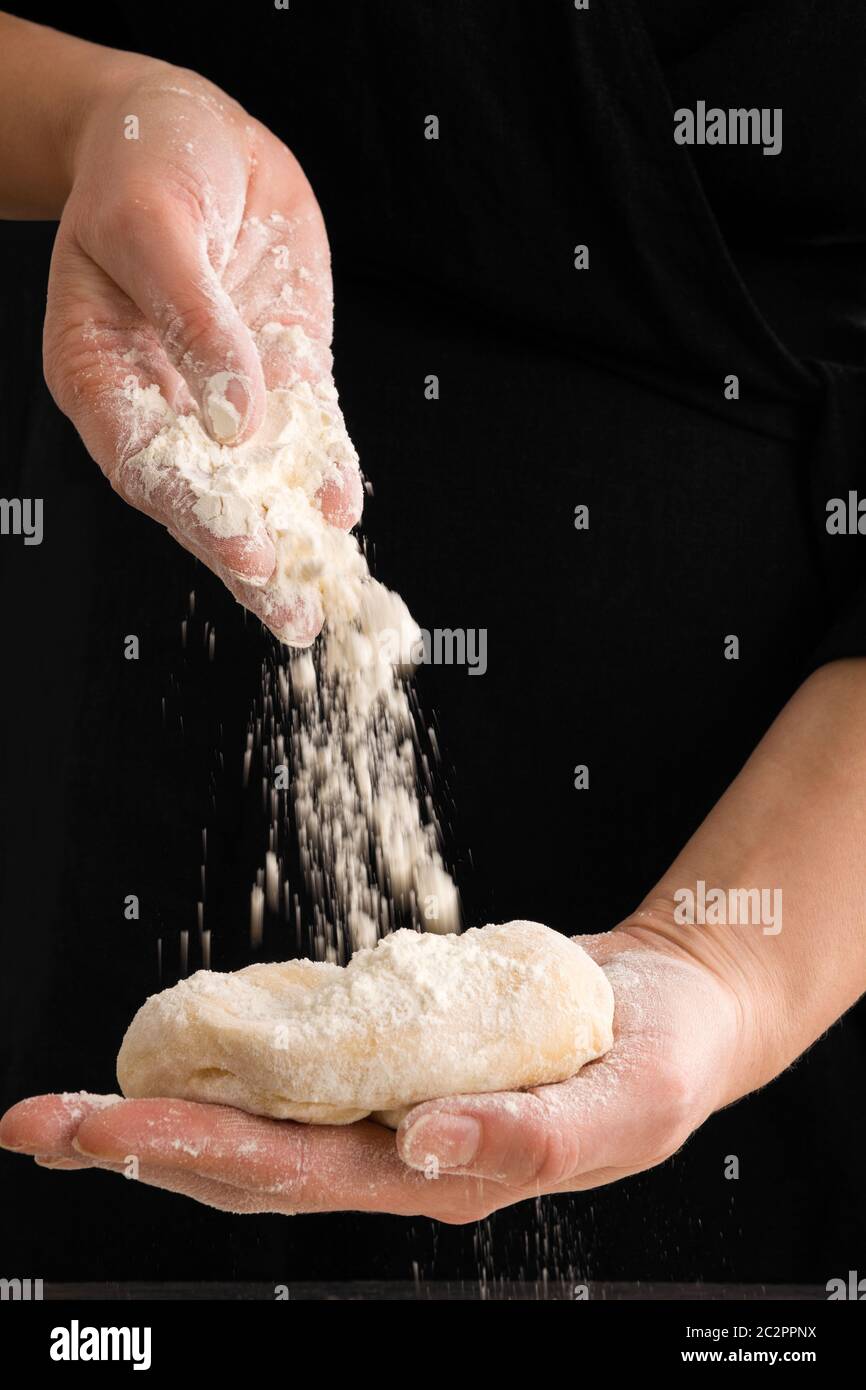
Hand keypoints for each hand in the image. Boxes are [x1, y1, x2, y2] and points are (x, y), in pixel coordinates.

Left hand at [0, 928, 749, 1221]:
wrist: (676, 1008)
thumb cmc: (659, 1063)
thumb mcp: (623, 1109)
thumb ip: (529, 1137)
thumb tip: (420, 1142)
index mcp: (442, 1176)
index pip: (297, 1177)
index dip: (198, 1157)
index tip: (111, 1135)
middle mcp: (397, 1150)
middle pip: (247, 1160)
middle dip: (141, 1144)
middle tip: (42, 1122)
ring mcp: (388, 1102)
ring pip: (258, 1119)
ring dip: (164, 1111)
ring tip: (76, 1103)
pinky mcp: (392, 1050)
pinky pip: (299, 1060)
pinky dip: (232, 1061)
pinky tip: (180, 1049)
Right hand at [44, 59, 361, 641]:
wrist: (196, 128)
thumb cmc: (144, 160)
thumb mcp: (153, 223)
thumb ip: (191, 318)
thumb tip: (236, 413)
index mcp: (102, 373)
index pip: (146, 463)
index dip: (195, 514)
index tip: (246, 552)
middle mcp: (166, 400)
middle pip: (205, 496)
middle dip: (249, 560)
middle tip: (292, 616)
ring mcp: (230, 393)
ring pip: (260, 482)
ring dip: (294, 541)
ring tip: (323, 601)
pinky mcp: (285, 376)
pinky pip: (308, 437)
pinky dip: (328, 475)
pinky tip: (345, 511)